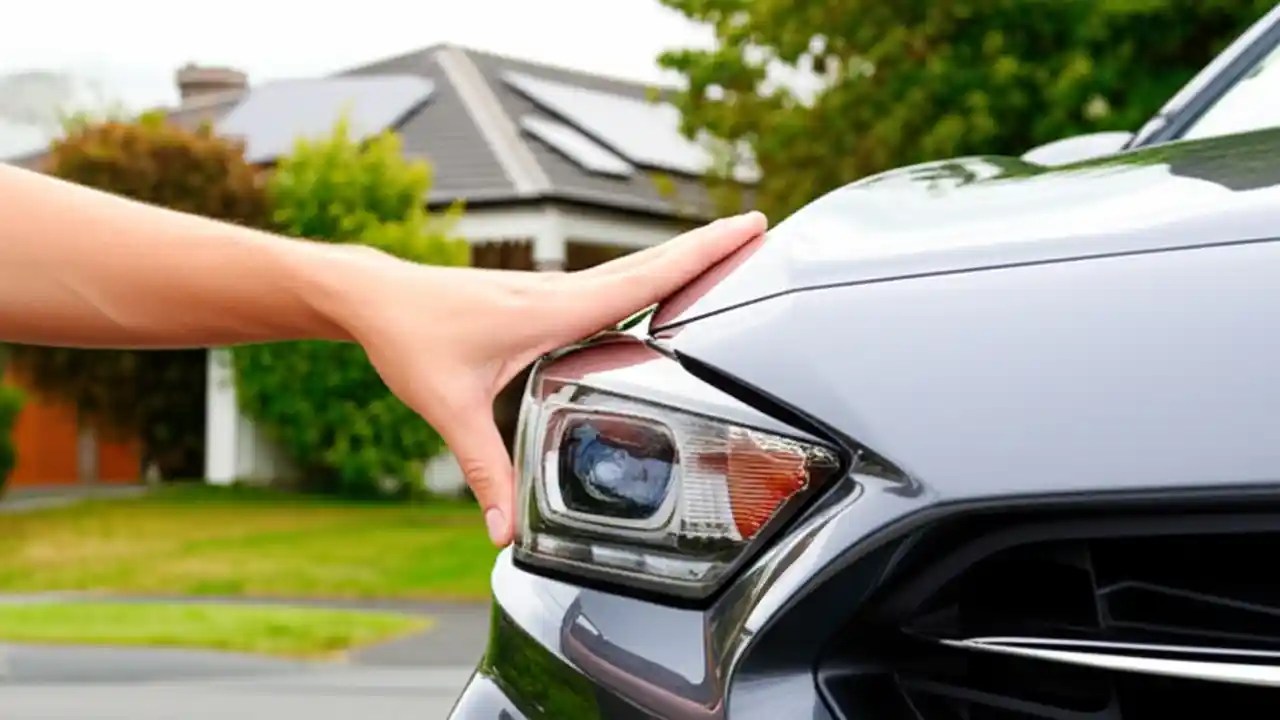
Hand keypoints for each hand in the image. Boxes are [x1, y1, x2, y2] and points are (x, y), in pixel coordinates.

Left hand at [332, 211, 766, 544]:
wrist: (373, 296)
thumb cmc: (408, 340)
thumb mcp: (447, 409)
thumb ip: (483, 469)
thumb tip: (503, 532)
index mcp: (551, 311)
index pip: (642, 280)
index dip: (698, 255)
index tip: (745, 229)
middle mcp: (559, 293)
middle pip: (651, 265)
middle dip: (708, 246)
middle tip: (762, 226)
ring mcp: (551, 291)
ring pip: (631, 271)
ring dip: (681, 258)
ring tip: (730, 251)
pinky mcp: (540, 298)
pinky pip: (608, 284)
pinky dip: (645, 277)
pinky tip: (657, 290)